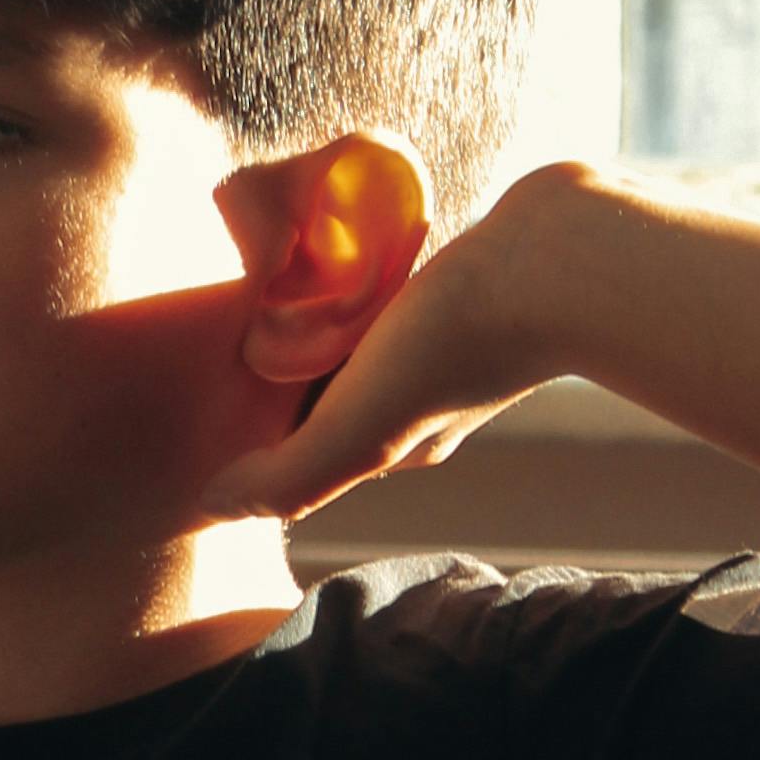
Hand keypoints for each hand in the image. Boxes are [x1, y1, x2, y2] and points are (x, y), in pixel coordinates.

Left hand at [200, 152, 583, 523]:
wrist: (553, 261)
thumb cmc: (449, 345)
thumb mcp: (360, 428)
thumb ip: (290, 475)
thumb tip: (212, 504)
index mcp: (398, 445)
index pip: (307, 448)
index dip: (256, 430)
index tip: (205, 396)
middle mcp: (423, 399)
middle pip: (331, 395)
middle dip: (283, 377)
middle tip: (225, 336)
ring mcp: (445, 341)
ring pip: (357, 342)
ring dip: (315, 325)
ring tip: (265, 288)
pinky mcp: (458, 283)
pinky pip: (387, 292)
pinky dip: (353, 283)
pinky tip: (332, 254)